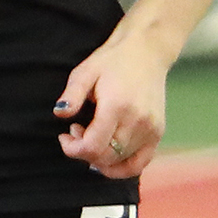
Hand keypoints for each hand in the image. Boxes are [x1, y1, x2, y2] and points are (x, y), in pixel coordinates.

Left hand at [54, 35, 168, 179]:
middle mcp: (137, 121)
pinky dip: (122, 167)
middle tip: (76, 132)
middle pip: (106, 158)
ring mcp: (151, 129)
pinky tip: (108, 156)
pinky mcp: (158, 132)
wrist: (146, 50)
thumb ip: (72, 95)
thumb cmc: (113, 60)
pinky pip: (140, 163)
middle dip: (84, 152)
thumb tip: (59, 113)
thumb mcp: (86, 71)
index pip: (93, 147)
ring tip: (92, 137)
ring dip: (101, 158)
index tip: (64, 136)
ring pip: (121, 163)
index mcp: (117, 106)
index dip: (73, 149)